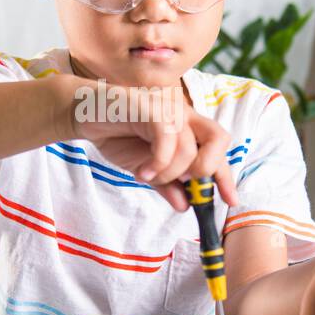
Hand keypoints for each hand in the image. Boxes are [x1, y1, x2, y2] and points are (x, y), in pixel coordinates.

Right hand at [69, 79, 238, 211]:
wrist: (84, 113)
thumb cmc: (116, 135)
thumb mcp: (145, 168)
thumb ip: (166, 183)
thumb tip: (184, 205)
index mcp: (186, 127)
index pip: (216, 150)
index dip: (226, 176)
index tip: (231, 200)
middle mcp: (184, 115)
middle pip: (219, 139)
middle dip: (207, 170)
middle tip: (185, 184)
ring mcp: (170, 109)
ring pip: (189, 150)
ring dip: (169, 173)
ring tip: (146, 175)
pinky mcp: (153, 108)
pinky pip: (168, 141)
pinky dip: (158, 163)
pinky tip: (142, 172)